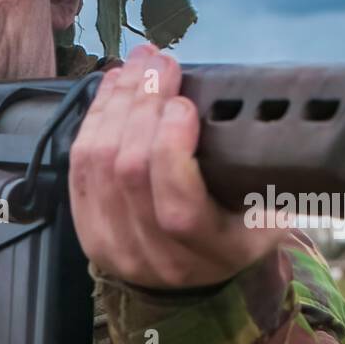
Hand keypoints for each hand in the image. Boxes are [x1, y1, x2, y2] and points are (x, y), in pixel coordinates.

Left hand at [68, 45, 284, 290]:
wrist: (191, 280)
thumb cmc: (237, 232)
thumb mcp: (266, 215)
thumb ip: (262, 176)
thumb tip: (254, 110)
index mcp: (211, 254)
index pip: (178, 207)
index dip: (171, 148)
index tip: (183, 103)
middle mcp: (155, 257)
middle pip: (130, 172)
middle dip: (142, 104)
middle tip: (159, 63)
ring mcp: (112, 245)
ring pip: (98, 162)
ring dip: (117, 102)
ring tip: (138, 65)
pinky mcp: (84, 227)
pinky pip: (79, 163)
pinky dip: (95, 116)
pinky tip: (113, 86)